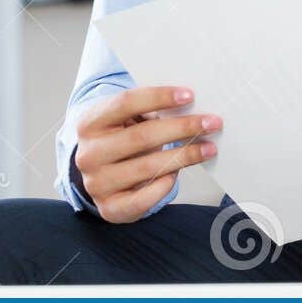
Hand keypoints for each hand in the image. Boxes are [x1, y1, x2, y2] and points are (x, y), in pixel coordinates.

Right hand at [72, 86, 220, 223]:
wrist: (101, 175)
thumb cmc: (123, 140)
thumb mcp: (127, 120)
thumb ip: (149, 111)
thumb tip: (191, 106)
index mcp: (91, 123)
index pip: (126, 103)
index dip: (159, 97)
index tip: (190, 95)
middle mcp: (89, 154)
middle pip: (142, 136)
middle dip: (182, 128)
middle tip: (212, 123)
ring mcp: (96, 183)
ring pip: (147, 167)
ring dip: (185, 156)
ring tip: (209, 148)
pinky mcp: (110, 207)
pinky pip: (143, 198)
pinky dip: (164, 185)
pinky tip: (177, 174)